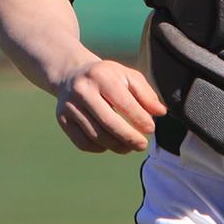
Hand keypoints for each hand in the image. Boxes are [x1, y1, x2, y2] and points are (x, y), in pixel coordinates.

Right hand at [53, 58, 167, 153]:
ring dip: (116, 146)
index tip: (151, 129)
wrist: (72, 74)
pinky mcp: (62, 120)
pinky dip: (100, 148)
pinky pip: (83, 142)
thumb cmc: (107, 77)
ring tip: (129, 147)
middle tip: (142, 145)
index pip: (124, 103)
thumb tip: (160, 112)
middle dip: (129, 138)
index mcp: (101, 75)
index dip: (140, 119)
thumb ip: (146, 94)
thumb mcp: (128, 76)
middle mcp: (82, 90)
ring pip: (96, 135)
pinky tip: (110, 145)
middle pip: (108, 123)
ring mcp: (69, 106)